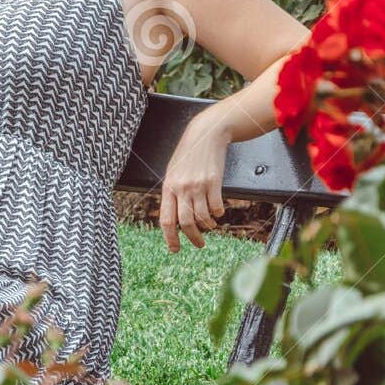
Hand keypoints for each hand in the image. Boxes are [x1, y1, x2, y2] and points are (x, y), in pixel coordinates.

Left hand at [159, 116, 230, 252]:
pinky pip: (216, 207)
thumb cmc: (188, 154)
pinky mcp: (214, 182)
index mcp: (168, 187)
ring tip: (210, 225)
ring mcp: (198, 185)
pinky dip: (218, 214)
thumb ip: (172, 193)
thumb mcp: (174, 172)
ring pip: (202, 217)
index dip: (170, 238)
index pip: (166, 219)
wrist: (205, 134)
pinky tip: (218, 212)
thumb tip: (173, 217)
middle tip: (199, 244)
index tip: (175, 249)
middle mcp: (182, 188)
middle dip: (193, 238)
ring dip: (207, 225)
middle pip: (186, 223)